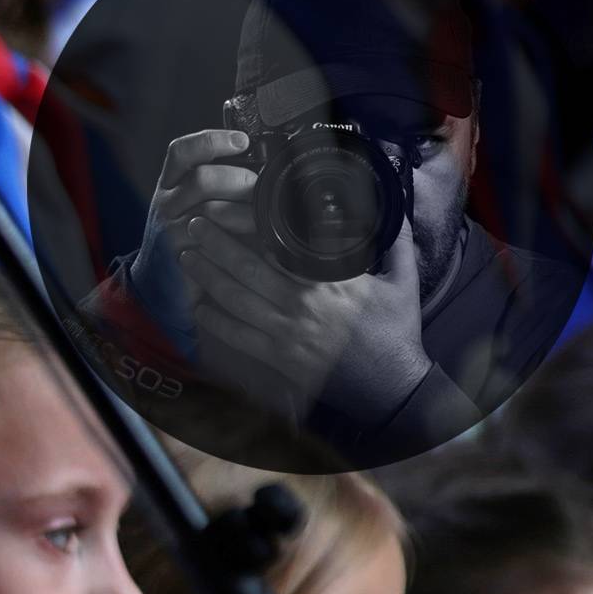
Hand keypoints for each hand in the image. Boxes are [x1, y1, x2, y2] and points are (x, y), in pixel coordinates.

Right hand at [120, 129, 259, 338]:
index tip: (243, 141)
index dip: (212, 141)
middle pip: (202, 178)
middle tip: (260, 191)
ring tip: (261, 220)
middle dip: (239, 181)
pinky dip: (236, 240)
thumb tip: (267, 171)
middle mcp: (166, 202)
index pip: (183, 151)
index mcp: (171, 184)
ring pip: (209, 209)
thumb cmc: (189, 238)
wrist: (160, 283)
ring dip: (243, 213)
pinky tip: (252, 243)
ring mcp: (169, 229)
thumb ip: (222, 186)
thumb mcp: (199, 204)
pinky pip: (211, 242)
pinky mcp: (178, 255)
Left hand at [181, 212, 432, 423]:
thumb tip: (396, 208)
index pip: (288, 246)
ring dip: (208, 277)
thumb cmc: (396, 331)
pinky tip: (197, 307)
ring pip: (237, 299)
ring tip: (188, 257)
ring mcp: (289, 332)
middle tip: (197, 224)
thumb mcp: (403, 281)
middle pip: (250, 269)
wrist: (392, 386)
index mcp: (334, 281)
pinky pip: (238, 337)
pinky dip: (214, 322)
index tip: (236, 207)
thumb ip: (397, 242)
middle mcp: (306, 303)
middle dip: (219, 245)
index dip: (257, 226)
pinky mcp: (279, 358)